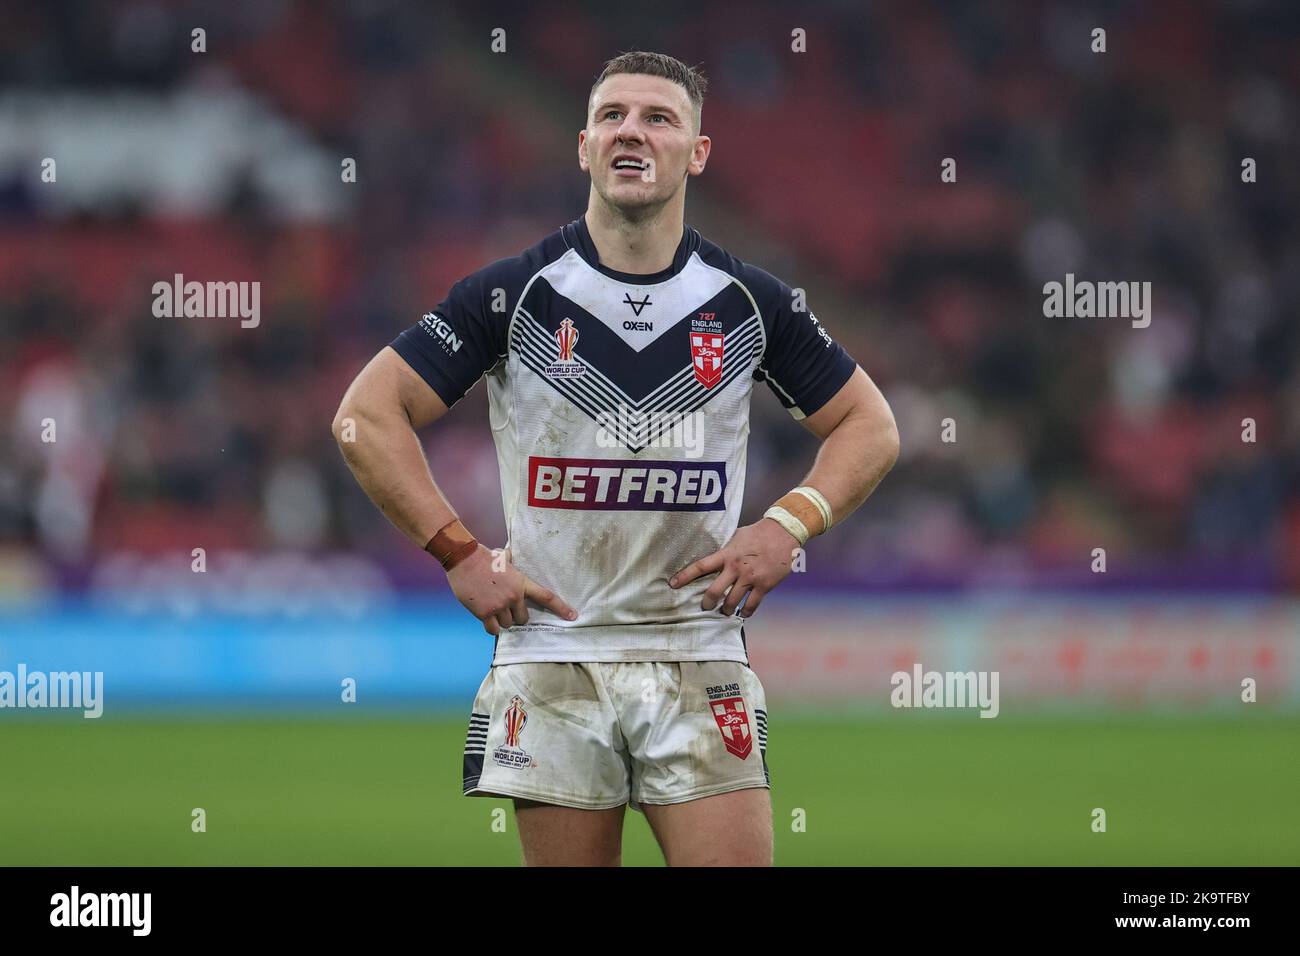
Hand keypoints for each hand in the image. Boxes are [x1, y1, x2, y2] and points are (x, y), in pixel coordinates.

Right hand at [445, 544, 577, 635]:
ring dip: (501, 620)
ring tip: (492, 607)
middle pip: (523, 618)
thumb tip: (510, 553)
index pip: (546, 597)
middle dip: (515, 616)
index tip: (573, 616)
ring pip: (507, 625)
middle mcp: (513, 596)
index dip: (561, 608)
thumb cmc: (483, 557)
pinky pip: (493, 630)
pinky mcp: (484, 613)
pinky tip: (486, 617)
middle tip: (505, 607)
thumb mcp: (504, 558)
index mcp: (521, 583)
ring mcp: (499, 605)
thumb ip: (511, 562)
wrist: (464, 559)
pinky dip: (491, 627)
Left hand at [668, 518, 801, 617]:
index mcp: (726, 554)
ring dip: (726, 610)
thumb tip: (715, 556)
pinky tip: (742, 614)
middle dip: (707, 603)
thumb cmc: (759, 532)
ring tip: (724, 611)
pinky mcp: (765, 585)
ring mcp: (750, 578)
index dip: (684, 576)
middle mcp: (735, 568)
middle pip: (714, 591)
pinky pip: (752, 605)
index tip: (673, 584)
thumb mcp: (737, 536)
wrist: (783, 533)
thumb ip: (726, 549)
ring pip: (732, 602)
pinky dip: (745, 612)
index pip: (700, 566)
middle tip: (705, 607)